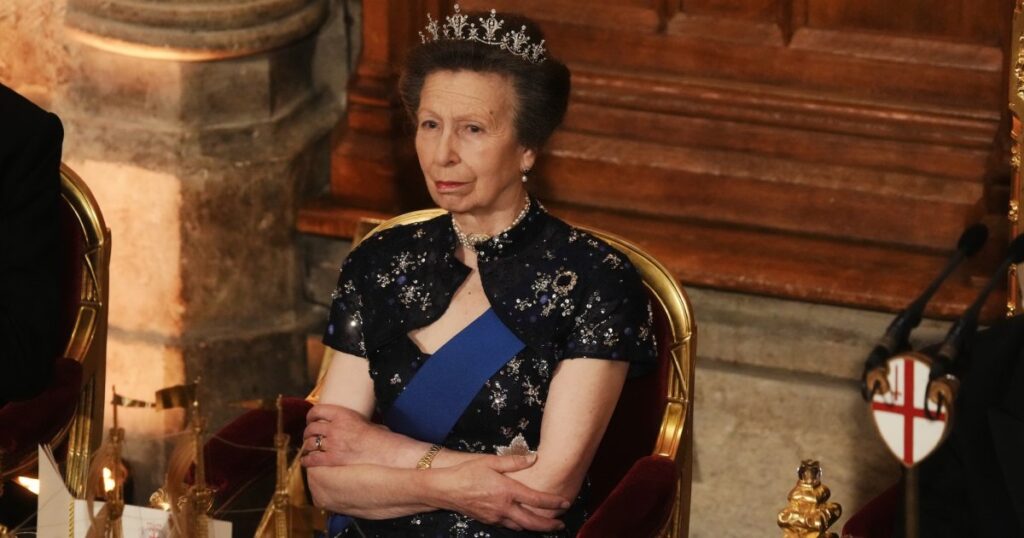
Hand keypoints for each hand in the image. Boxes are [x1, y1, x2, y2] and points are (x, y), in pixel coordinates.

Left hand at [300, 404, 392, 466]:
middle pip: (311, 428)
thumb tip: (355, 423)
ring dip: (307, 446)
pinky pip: (313, 459)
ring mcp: (333, 444)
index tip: (311, 419)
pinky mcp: (332, 459)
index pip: (317, 410)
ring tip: (308, 449)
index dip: (311, 415)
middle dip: (307, 433)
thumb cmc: (380, 437)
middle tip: (308, 436)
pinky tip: (306, 462)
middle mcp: (334, 428)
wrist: (385, 452)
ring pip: (310, 443)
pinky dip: (307, 461)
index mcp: (342, 414)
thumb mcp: (366, 421)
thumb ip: (354, 421)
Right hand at [430, 454, 569, 531]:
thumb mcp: (490, 461)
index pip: (536, 500)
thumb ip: (514, 461)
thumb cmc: (467, 472)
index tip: (565, 503)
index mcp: (507, 491)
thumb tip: (534, 458)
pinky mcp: (488, 521)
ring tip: (546, 525)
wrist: (445, 489)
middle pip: (532, 521)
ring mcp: (496, 517)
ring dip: (535, 527)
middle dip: (549, 524)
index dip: (553, 503)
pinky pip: (509, 526)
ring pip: (521, 527)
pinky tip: (524, 522)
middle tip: (561, 524)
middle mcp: (504, 507)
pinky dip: (520, 526)